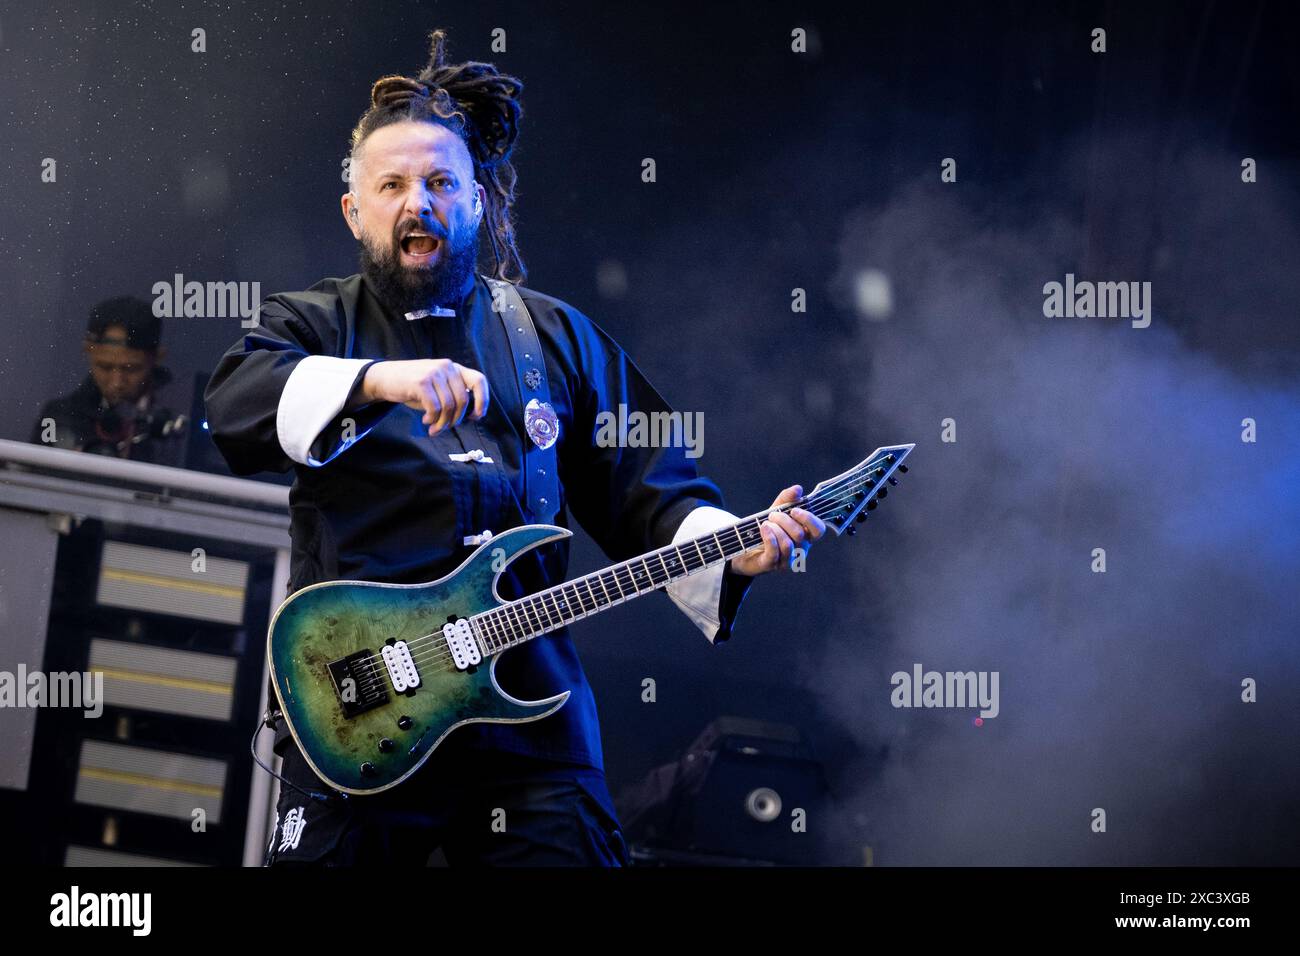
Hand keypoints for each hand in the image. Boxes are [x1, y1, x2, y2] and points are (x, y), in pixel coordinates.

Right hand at [362, 359, 489, 437]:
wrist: (385, 378)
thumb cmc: (413, 387)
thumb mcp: (437, 387)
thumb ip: (453, 395)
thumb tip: (470, 415)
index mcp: (454, 368)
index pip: (479, 380)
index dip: (482, 401)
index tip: (476, 417)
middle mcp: (447, 367)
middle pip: (463, 400)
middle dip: (455, 420)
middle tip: (445, 428)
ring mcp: (434, 373)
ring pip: (449, 407)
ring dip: (442, 423)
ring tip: (434, 429)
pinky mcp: (421, 382)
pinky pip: (435, 408)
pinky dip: (432, 419)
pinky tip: (426, 420)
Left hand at [728, 484, 825, 576]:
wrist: (745, 547)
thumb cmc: (767, 530)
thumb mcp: (776, 511)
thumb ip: (787, 499)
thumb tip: (798, 488)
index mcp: (806, 536)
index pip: (819, 530)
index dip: (809, 519)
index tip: (794, 510)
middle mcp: (800, 550)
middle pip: (800, 535)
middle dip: (784, 520)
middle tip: (772, 515)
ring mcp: (787, 560)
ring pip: (788, 544)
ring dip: (775, 529)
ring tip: (765, 523)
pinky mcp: (772, 565)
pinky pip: (774, 552)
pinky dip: (769, 537)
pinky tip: (764, 528)